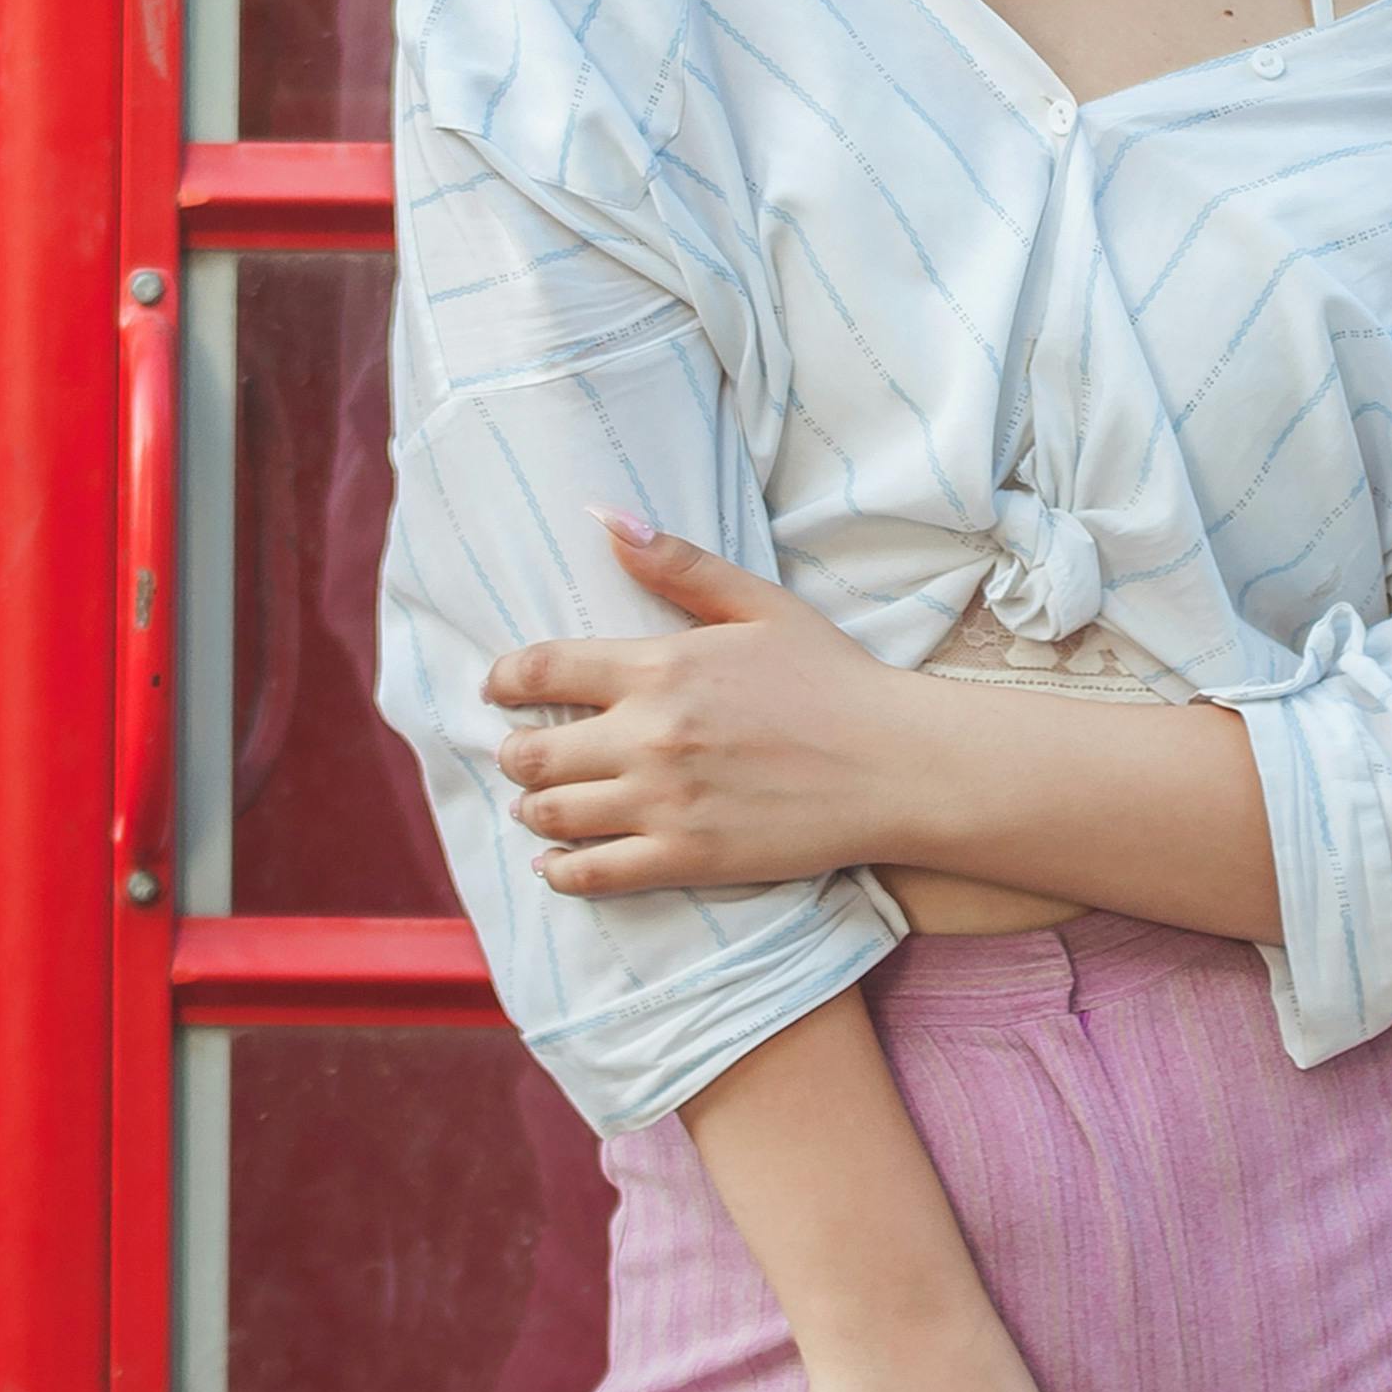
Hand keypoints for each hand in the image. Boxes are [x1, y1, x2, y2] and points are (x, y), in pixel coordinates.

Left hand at [484, 508, 918, 895]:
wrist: (895, 764)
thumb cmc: (833, 678)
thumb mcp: (760, 603)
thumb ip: (678, 563)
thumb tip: (605, 518)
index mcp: (660, 667)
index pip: (540, 670)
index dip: (502, 680)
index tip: (496, 689)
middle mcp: (648, 736)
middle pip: (530, 752)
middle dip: (516, 752)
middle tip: (526, 753)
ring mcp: (664, 802)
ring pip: (550, 814)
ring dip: (533, 807)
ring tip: (541, 802)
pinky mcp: (686, 857)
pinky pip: (590, 874)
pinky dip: (559, 870)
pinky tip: (556, 862)